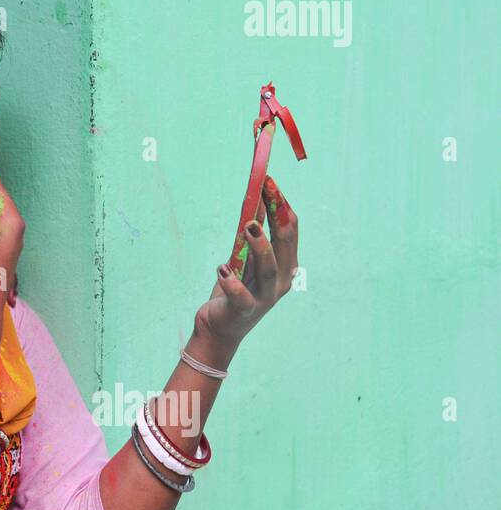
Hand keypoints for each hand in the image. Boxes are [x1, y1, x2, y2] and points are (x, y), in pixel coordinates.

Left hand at [194, 174, 298, 351]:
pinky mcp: (244, 311)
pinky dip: (232, 283)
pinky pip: (241, 296)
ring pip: (269, 269)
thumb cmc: (234, 289)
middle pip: (284, 244)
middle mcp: (280, 281)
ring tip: (248, 226)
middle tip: (265, 190)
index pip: (289, 230)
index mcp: (284, 265)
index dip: (281, 205)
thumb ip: (252, 234)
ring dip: (260, 246)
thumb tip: (255, 200)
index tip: (269, 181)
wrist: (220, 327)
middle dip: (276, 215)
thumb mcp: (244, 257)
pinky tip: (221, 269)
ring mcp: (265, 297)